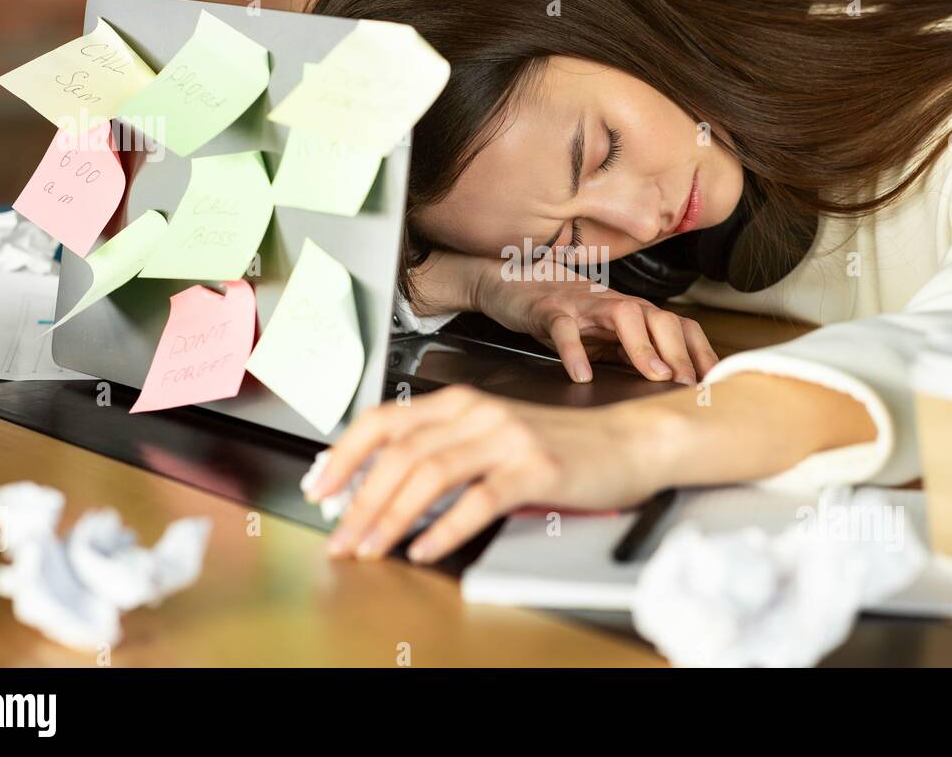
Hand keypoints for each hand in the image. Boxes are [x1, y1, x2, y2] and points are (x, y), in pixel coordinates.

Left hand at [305, 374, 879, 564]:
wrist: (631, 442)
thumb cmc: (563, 445)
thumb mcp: (496, 437)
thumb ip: (447, 450)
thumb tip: (386, 484)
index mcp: (463, 402)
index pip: (384, 421)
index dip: (344, 455)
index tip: (319, 489)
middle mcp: (480, 412)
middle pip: (400, 452)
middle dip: (360, 499)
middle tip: (339, 538)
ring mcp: (508, 438)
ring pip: (431, 473)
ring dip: (391, 517)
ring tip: (371, 549)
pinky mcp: (536, 468)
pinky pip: (479, 499)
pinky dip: (446, 528)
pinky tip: (426, 548)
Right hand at [472, 263, 719, 385]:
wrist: (510, 282)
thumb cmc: (561, 313)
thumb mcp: (602, 338)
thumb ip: (632, 355)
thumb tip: (668, 386)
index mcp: (632, 313)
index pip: (679, 326)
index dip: (700, 352)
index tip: (715, 382)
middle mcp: (614, 304)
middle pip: (660, 317)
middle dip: (679, 351)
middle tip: (689, 384)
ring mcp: (582, 304)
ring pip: (622, 315)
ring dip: (642, 346)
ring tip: (653, 375)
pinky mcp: (549, 309)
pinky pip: (564, 326)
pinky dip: (574, 350)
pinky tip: (581, 375)